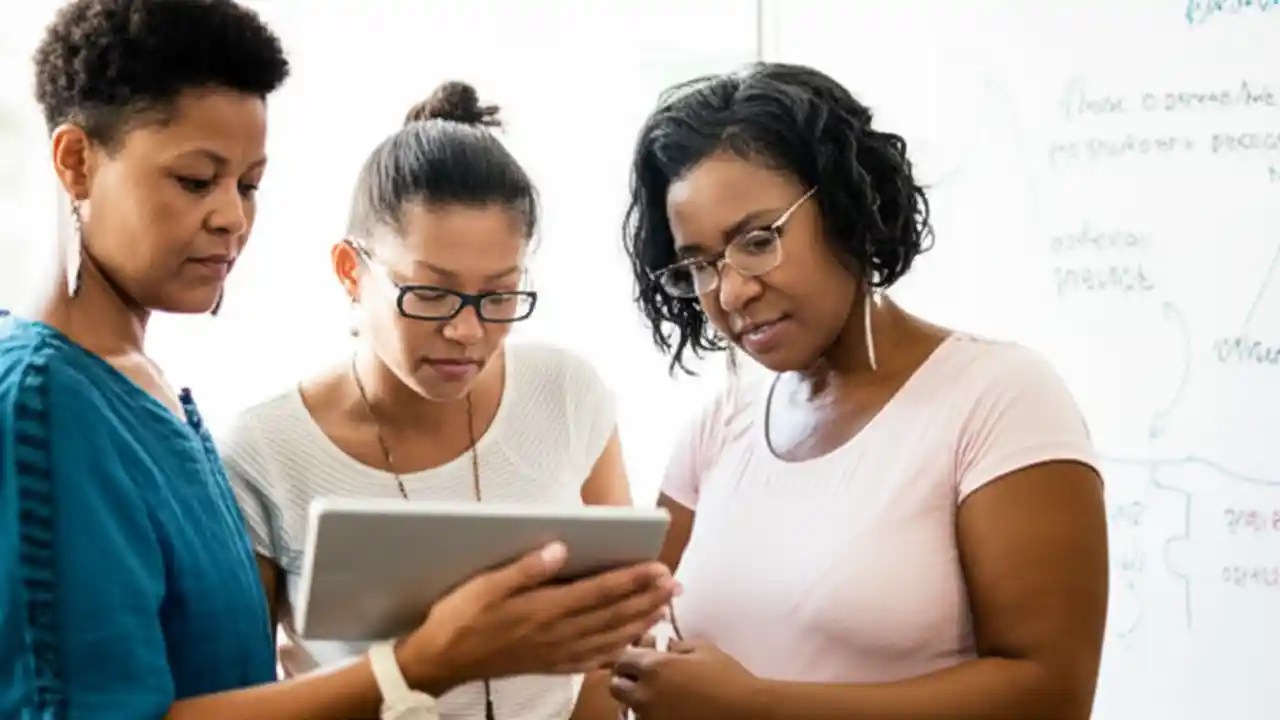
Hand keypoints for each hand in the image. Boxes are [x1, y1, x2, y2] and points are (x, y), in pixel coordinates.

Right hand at [395, 541, 677, 693]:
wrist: (441, 661)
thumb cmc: (460, 617)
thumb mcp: (486, 584)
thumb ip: (526, 567)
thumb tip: (561, 547)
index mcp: (544, 609)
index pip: (600, 592)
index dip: (633, 580)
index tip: (659, 568)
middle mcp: (556, 633)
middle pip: (613, 615)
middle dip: (647, 599)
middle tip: (675, 585)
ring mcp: (555, 652)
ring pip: (609, 637)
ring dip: (640, 622)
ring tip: (664, 609)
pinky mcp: (549, 665)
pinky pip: (592, 659)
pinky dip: (617, 649)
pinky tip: (629, 643)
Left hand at [609, 639, 759, 719]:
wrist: (745, 711)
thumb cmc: (727, 676)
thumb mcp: (704, 648)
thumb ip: (678, 644)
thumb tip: (667, 647)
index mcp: (653, 667)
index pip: (622, 659)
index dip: (630, 656)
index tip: (640, 656)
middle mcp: (645, 694)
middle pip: (616, 687)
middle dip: (625, 680)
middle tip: (642, 677)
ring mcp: (651, 717)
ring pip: (629, 707)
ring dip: (637, 699)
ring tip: (657, 695)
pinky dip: (650, 715)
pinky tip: (668, 709)